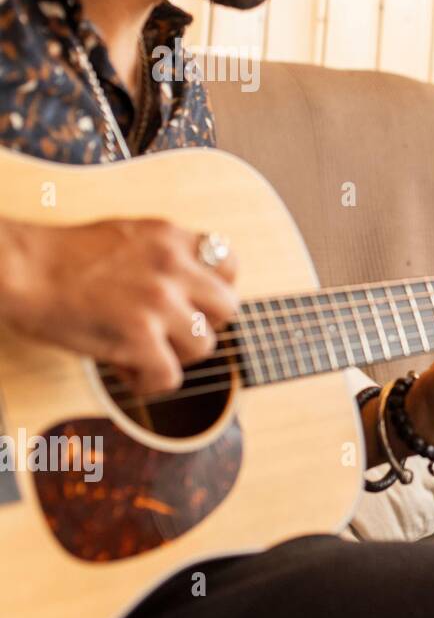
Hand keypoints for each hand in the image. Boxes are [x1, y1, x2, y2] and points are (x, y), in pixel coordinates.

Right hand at [0, 218, 238, 394]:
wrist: (17, 268)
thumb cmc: (61, 257)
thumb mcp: (127, 235)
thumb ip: (165, 255)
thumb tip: (192, 288)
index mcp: (171, 237)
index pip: (229, 265)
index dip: (216, 289)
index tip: (195, 302)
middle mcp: (172, 266)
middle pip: (226, 309)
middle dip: (201, 325)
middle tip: (168, 332)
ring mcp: (158, 302)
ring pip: (203, 346)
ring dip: (175, 355)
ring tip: (142, 352)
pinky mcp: (138, 337)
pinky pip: (169, 376)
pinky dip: (150, 382)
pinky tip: (127, 371)